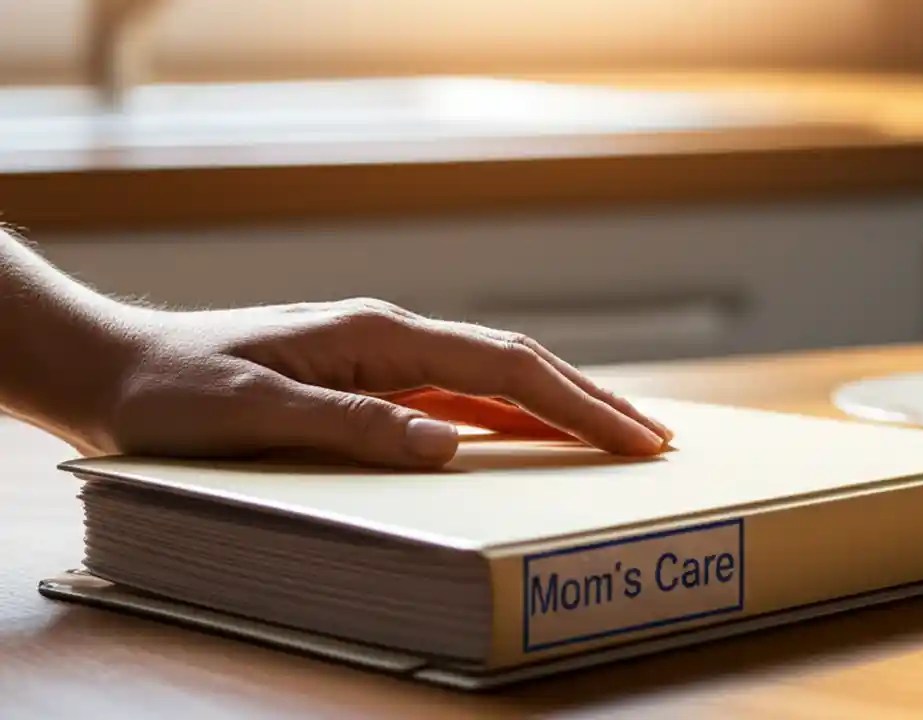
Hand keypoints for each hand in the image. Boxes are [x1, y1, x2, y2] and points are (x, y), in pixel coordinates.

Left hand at [94, 298, 671, 467]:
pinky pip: (462, 398)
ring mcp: (386, 357)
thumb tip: (451, 443)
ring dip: (562, 406)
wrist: (118, 368)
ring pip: (498, 379)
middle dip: (592, 401)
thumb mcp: (252, 413)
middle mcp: (393, 338)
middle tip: (657, 441)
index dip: (578, 405)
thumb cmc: (174, 392)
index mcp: (379, 336)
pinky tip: (537, 436)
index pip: (506, 368)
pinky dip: (513, 417)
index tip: (635, 438)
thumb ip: (352, 423)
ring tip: (621, 436)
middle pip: (519, 364)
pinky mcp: (373, 380)